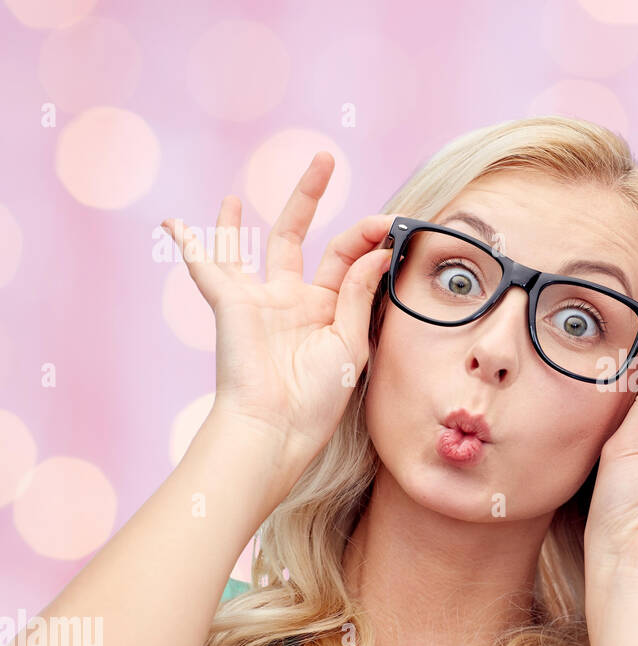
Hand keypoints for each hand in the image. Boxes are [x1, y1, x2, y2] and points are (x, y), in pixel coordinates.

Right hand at [161, 152, 393, 468]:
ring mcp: (261, 299)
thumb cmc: (317, 398)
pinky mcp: (232, 303)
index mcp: (328, 309)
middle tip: (324, 158)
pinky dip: (191, 245)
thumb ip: (359, 293)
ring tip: (242, 187)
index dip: (370, 236)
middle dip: (311, 196)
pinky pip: (207, 268)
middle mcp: (294, 299)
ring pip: (256, 243)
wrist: (277, 428)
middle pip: (302, 235)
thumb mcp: (351, 343)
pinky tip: (175, 223)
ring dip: (251, 213)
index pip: (348, 257)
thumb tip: (378, 250)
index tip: (394, 222)